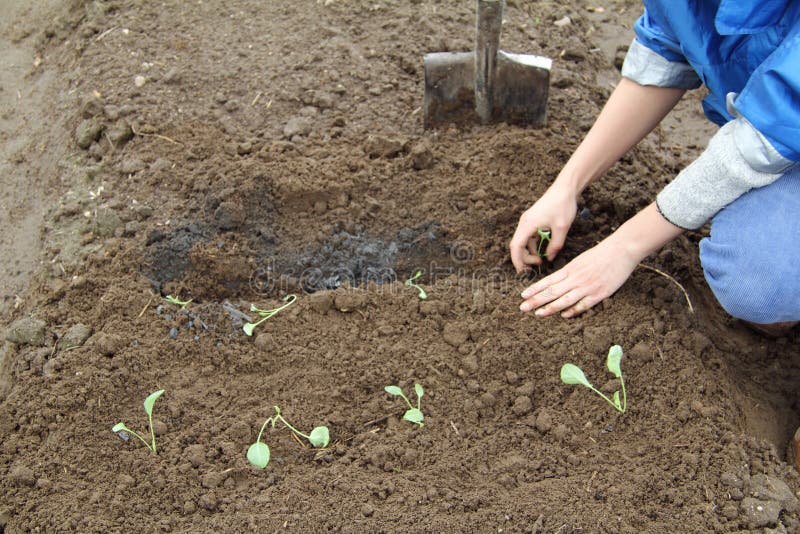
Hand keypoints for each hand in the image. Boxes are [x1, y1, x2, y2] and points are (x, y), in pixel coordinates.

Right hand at [509, 183, 577, 272]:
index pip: (516, 246)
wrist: (565, 188)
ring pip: (523, 241)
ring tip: (541, 259)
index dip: (517, 261)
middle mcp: (524, 222)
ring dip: (529, 252)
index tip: (523, 272)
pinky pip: (529, 236)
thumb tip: (549, 258)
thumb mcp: (562, 228)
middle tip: (537, 266)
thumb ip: (555, 245)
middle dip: (524, 258)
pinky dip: (534, 245)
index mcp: (528, 224)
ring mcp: (528, 221)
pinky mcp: (533, 220)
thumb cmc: (563, 205)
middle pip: (517, 245)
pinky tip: (543, 249)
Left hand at [519, 236, 639, 317]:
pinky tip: (564, 315)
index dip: (535, 289)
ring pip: (565, 300)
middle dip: (536, 300)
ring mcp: (588, 286)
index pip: (548, 281)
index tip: (523, 295)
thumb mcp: (580, 261)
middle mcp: (576, 278)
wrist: (622, 250)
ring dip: (550, 308)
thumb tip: (556, 282)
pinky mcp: (600, 293)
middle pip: (552, 292)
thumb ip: (569, 272)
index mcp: (570, 269)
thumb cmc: (601, 254)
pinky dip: (573, 310)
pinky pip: (584, 304)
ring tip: (538, 314)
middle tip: (522, 308)